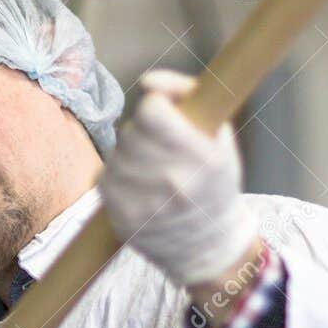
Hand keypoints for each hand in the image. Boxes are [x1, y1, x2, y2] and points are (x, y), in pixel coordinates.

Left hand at [100, 69, 257, 287]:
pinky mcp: (118, 215)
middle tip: (165, 149)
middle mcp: (169, 182)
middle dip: (146, 130)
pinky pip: (107, 174)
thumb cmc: (216, 184)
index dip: (158, 104)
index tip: (168, 114)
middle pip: (133, 128)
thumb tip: (147, 81)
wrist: (206, 246)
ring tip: (156, 171)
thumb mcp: (220, 136)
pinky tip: (142, 187)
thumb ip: (187, 96)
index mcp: (199, 158)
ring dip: (133, 153)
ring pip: (118, 150)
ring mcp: (141, 201)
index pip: (151, 109)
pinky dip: (121, 174)